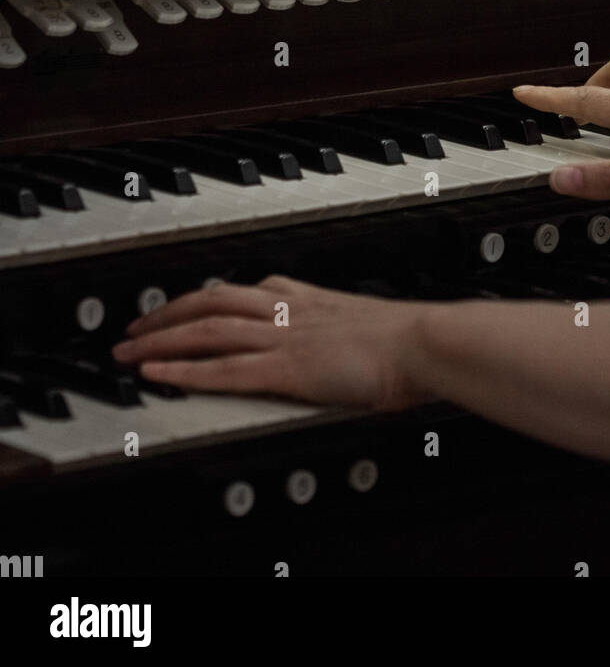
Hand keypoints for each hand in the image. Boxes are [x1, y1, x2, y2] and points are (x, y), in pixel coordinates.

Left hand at [112, 275, 429, 408]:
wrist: (425, 342)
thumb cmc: (410, 338)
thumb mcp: (368, 321)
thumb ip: (344, 324)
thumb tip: (347, 336)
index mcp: (308, 298)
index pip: (244, 290)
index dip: (204, 299)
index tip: (182, 305)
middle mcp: (289, 310)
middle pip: (212, 302)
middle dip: (167, 314)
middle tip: (133, 326)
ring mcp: (285, 338)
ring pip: (208, 331)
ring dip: (162, 340)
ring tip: (128, 350)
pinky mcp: (287, 369)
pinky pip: (225, 370)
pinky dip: (186, 372)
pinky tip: (158, 376)